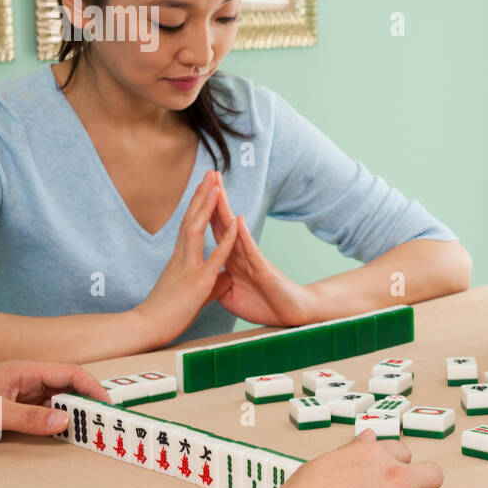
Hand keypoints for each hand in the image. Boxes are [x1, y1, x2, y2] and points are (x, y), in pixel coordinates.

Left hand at [0, 361, 108, 447]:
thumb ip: (31, 417)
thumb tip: (65, 422)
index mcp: (23, 370)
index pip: (69, 373)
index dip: (91, 387)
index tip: (106, 405)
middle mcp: (22, 381)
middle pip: (63, 388)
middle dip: (84, 403)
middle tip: (100, 423)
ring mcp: (13, 397)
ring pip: (51, 403)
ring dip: (67, 415)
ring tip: (84, 432)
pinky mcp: (4, 412)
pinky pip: (36, 416)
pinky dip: (49, 424)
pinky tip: (56, 436)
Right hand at [132, 172, 238, 344]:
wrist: (146, 329)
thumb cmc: (167, 313)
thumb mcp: (195, 294)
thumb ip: (212, 284)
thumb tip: (228, 278)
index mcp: (180, 258)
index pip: (189, 224)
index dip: (197, 204)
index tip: (204, 185)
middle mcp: (182, 257)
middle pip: (192, 218)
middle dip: (202, 194)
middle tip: (211, 172)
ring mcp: (189, 267)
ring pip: (197, 228)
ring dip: (208, 205)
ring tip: (217, 185)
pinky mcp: (198, 282)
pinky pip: (215, 256)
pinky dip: (226, 239)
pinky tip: (234, 223)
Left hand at [207, 171, 320, 327]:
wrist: (290, 315)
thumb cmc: (265, 305)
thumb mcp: (233, 296)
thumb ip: (221, 283)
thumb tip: (209, 277)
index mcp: (233, 260)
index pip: (216, 231)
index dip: (205, 211)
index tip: (196, 192)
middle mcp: (242, 254)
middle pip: (224, 222)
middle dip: (214, 198)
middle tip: (209, 173)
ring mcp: (253, 260)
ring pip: (235, 230)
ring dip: (226, 208)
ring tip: (218, 186)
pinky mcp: (263, 270)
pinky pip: (251, 251)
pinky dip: (243, 236)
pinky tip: (238, 221)